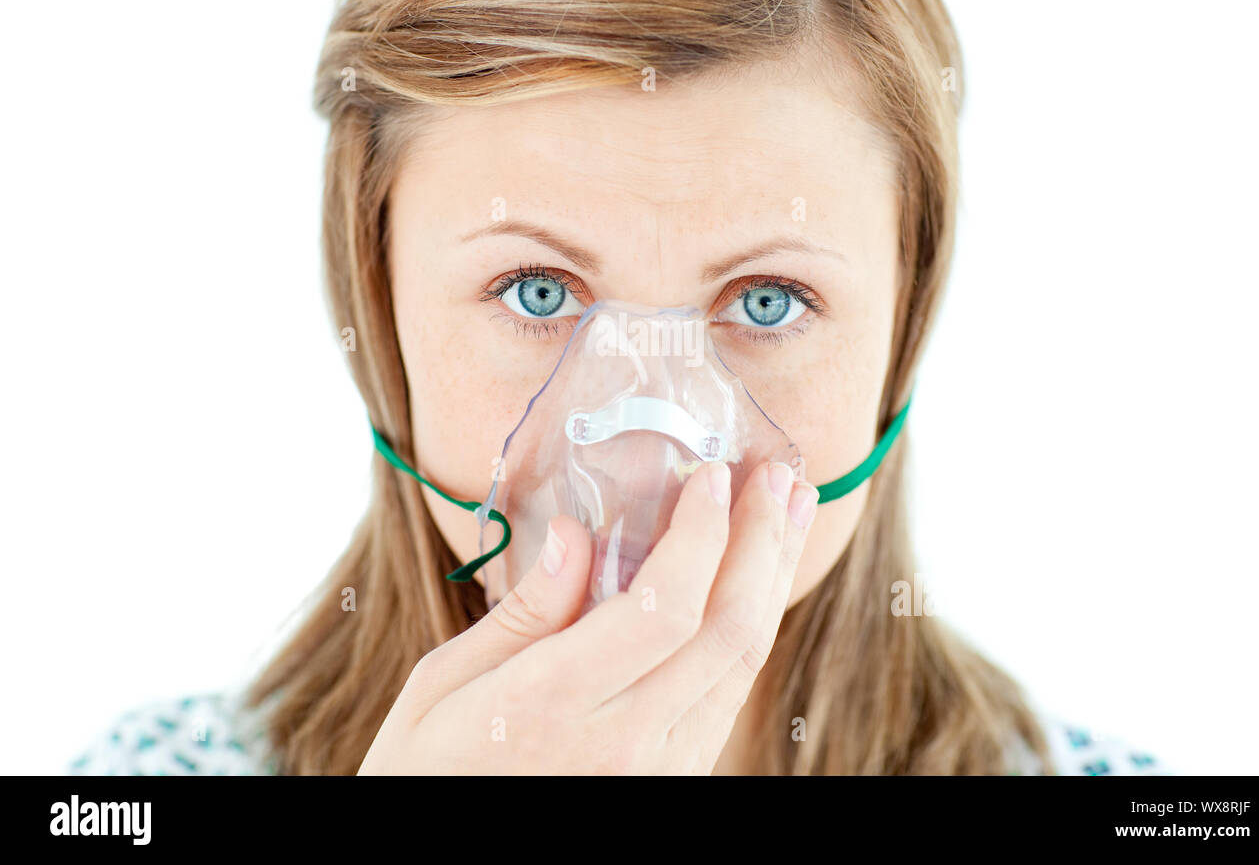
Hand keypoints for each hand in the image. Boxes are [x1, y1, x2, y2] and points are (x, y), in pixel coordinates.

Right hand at [357, 458, 819, 773]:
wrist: (445, 862)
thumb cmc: (424, 771)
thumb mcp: (441, 686)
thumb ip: (520, 612)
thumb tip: (574, 534)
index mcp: (554, 707)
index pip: (665, 609)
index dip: (704, 535)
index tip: (715, 476)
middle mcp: (624, 745)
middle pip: (726, 631)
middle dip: (762, 542)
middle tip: (778, 475)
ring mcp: (659, 772)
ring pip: (743, 663)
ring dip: (773, 578)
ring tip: (789, 512)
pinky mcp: (673, 782)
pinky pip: (728, 694)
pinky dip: (750, 626)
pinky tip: (755, 582)